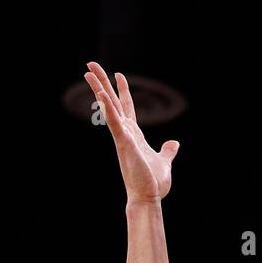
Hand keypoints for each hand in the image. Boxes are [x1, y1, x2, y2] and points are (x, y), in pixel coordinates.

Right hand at [85, 62, 178, 202]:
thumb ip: (167, 151)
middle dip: (102, 82)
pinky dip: (107, 109)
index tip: (119, 75)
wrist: (148, 198)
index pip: (127, 108)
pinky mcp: (124, 144)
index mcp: (134, 135)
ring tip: (87, 72)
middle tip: (90, 64)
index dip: (123, 91)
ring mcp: (123, 137)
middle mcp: (125, 133)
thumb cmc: (153, 183)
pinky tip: (101, 94)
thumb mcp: (164, 162)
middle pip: (112, 102)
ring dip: (98, 89)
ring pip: (108, 108)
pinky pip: (114, 123)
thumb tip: (174, 144)